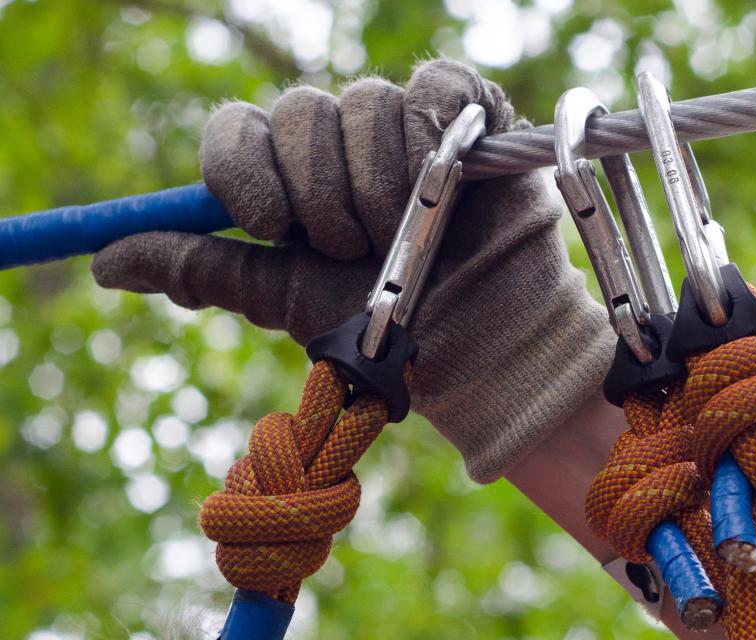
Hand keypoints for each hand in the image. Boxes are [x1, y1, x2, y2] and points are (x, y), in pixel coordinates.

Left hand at [92, 59, 614, 482]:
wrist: (473, 338)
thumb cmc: (380, 326)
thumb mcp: (279, 297)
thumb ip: (201, 268)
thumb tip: (104, 263)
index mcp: (288, 179)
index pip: (236, 131)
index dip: (243, 171)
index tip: (269, 224)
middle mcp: (337, 142)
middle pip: (298, 113)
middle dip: (321, 193)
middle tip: (352, 247)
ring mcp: (400, 122)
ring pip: (364, 103)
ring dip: (382, 184)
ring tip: (414, 236)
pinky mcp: (465, 111)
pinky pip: (431, 88)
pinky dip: (435, 135)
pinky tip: (449, 180)